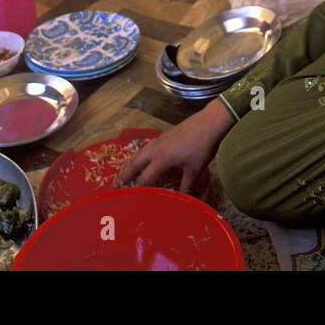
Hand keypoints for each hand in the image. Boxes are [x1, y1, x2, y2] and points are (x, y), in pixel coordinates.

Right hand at [116, 100, 235, 193]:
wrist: (209, 123)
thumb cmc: (202, 146)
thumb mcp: (195, 169)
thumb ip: (186, 186)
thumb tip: (183, 201)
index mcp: (162, 158)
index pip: (145, 178)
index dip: (138, 190)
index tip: (132, 200)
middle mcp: (156, 148)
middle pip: (134, 163)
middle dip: (124, 175)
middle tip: (115, 185)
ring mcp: (159, 139)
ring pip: (139, 153)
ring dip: (130, 163)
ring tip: (124, 172)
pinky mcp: (164, 135)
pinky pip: (146, 147)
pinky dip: (139, 155)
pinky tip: (143, 157)